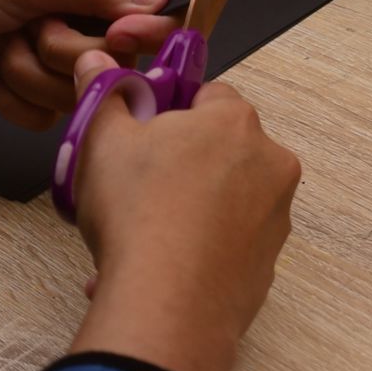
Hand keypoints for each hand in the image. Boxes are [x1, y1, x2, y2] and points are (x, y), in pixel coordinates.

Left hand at [0, 0, 178, 129]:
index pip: (156, 12)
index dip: (145, 33)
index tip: (116, 38)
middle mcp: (88, 21)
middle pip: (118, 63)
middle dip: (66, 54)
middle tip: (32, 28)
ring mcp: (63, 59)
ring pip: (80, 94)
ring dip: (30, 74)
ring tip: (1, 44)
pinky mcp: (38, 91)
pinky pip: (48, 117)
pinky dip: (13, 97)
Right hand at [66, 51, 300, 370]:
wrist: (166, 305)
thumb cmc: (141, 218)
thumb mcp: (103, 140)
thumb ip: (103, 94)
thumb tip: (97, 65)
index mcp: (235, 123)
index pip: (211, 94)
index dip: (173, 108)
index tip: (147, 128)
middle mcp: (270, 164)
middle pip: (223, 147)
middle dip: (185, 159)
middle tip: (141, 180)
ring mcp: (274, 216)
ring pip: (229, 196)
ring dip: (193, 205)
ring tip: (146, 230)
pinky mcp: (268, 262)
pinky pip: (232, 241)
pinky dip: (203, 246)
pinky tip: (162, 262)